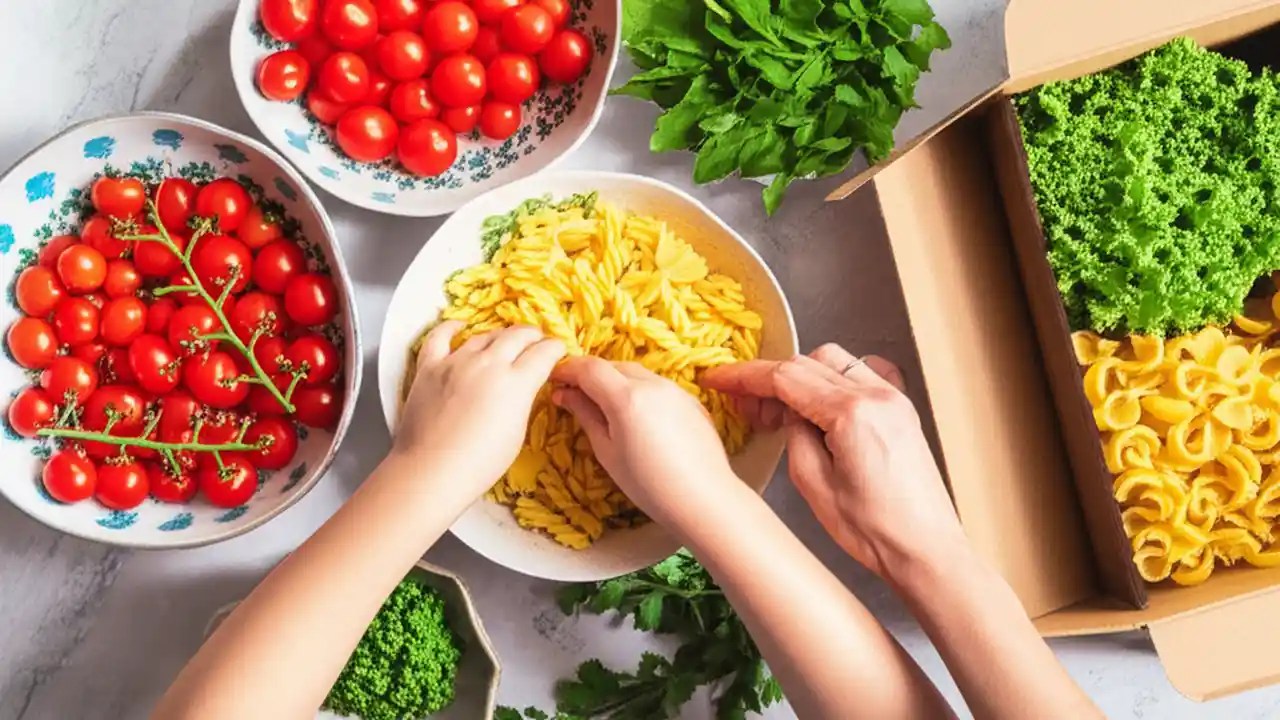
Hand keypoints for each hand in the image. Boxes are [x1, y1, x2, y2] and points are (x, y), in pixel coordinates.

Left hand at [396, 322, 564, 496]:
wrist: (433, 470)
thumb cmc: (480, 462)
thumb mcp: (517, 431)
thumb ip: (522, 399)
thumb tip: (522, 385)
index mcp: (515, 382)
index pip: (544, 352)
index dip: (555, 348)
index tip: (558, 350)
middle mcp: (488, 364)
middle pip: (517, 336)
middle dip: (533, 336)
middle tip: (537, 341)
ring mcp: (456, 362)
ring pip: (484, 335)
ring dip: (500, 335)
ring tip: (506, 339)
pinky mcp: (430, 367)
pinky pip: (440, 337)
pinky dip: (452, 328)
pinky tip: (460, 326)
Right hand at [550, 357, 742, 530]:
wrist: (704, 499)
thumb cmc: (648, 484)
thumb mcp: (607, 452)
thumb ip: (586, 415)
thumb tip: (564, 394)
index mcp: (627, 397)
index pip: (590, 368)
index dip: (568, 369)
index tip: (554, 378)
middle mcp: (653, 384)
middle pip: (614, 366)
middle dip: (592, 375)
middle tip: (576, 395)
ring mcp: (676, 390)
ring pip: (638, 374)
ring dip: (617, 382)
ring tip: (606, 408)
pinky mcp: (692, 400)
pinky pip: (659, 387)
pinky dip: (641, 392)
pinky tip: (638, 419)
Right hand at [701, 344, 966, 580]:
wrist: (926, 548)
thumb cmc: (873, 530)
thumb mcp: (814, 486)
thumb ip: (794, 436)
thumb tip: (788, 413)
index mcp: (852, 413)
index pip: (786, 377)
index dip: (745, 376)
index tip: (719, 379)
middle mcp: (877, 395)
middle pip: (807, 363)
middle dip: (770, 380)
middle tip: (748, 409)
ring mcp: (893, 398)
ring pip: (833, 362)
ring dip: (800, 377)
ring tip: (782, 413)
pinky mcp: (901, 410)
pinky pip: (861, 374)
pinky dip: (833, 379)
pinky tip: (821, 404)